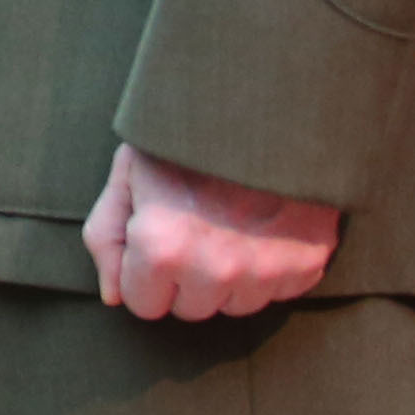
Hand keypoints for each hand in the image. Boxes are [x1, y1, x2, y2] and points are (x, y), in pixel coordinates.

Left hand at [79, 143, 338, 321]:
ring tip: (228, 223)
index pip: (141, 305)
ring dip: (227, 277)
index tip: (154, 235)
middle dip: (183, 276)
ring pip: (234, 306)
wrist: (268, 105)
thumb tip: (114, 296)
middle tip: (194, 224)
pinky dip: (267, 268)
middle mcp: (216, 270)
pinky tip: (262, 226)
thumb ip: (107, 236)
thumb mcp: (129, 173)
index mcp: (163, 247)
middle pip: (189, 310)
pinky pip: (275, 292)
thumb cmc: (185, 137)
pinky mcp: (307, 266)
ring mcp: (266, 271)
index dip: (142, 269)